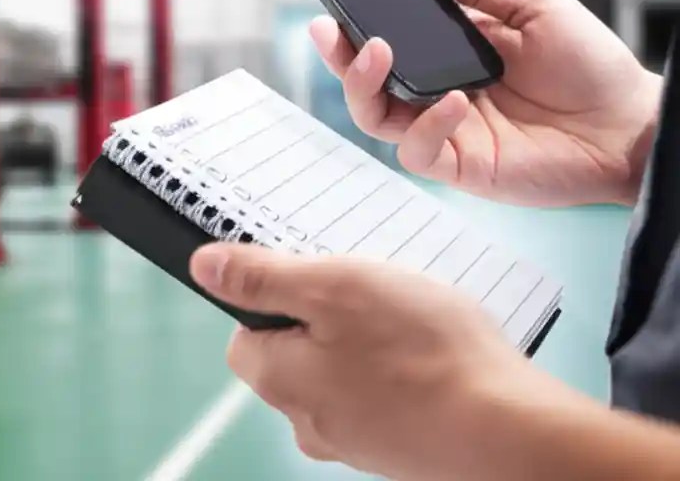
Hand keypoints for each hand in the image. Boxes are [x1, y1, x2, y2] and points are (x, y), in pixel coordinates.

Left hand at [189, 242, 578, 480]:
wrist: (510, 432)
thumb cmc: (422, 355)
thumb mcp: (331, 287)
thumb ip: (262, 277)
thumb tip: (204, 266)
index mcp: (279, 381)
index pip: (246, 333)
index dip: (276, 297)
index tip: (317, 279)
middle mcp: (307, 421)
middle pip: (296, 354)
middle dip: (330, 318)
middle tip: (374, 296)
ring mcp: (356, 440)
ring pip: (343, 374)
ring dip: (370, 344)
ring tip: (412, 325)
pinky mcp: (399, 448)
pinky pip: (384, 396)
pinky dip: (403, 372)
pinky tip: (433, 356)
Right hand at [310, 0, 660, 206]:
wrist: (632, 125)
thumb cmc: (592, 68)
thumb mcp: (538, 6)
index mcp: (449, 57)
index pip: (388, 44)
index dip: (356, 28)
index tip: (336, 3)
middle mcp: (438, 95)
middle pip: (367, 84)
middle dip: (339, 58)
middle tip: (329, 29)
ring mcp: (446, 132)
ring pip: (377, 118)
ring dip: (365, 86)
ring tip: (380, 53)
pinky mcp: (461, 168)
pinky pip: (418, 151)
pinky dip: (426, 124)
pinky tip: (454, 101)